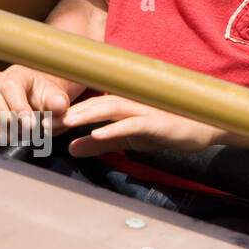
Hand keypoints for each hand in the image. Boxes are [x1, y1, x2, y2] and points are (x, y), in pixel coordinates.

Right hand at [0, 65, 75, 144]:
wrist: (38, 101)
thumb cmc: (46, 98)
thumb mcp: (58, 99)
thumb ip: (59, 102)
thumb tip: (58, 105)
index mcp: (17, 75)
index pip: (11, 86)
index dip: (19, 107)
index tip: (31, 125)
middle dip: (5, 118)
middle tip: (21, 133)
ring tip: (9, 138)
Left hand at [60, 95, 222, 156]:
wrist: (205, 129)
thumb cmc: (168, 130)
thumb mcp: (130, 140)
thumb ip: (102, 143)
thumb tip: (71, 147)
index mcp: (124, 105)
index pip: (91, 105)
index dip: (67, 112)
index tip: (43, 123)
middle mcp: (133, 102)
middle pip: (96, 101)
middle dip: (70, 111)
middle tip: (44, 121)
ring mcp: (146, 110)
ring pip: (112, 106)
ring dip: (88, 114)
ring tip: (65, 122)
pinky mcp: (158, 122)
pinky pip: (133, 124)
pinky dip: (114, 128)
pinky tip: (97, 134)